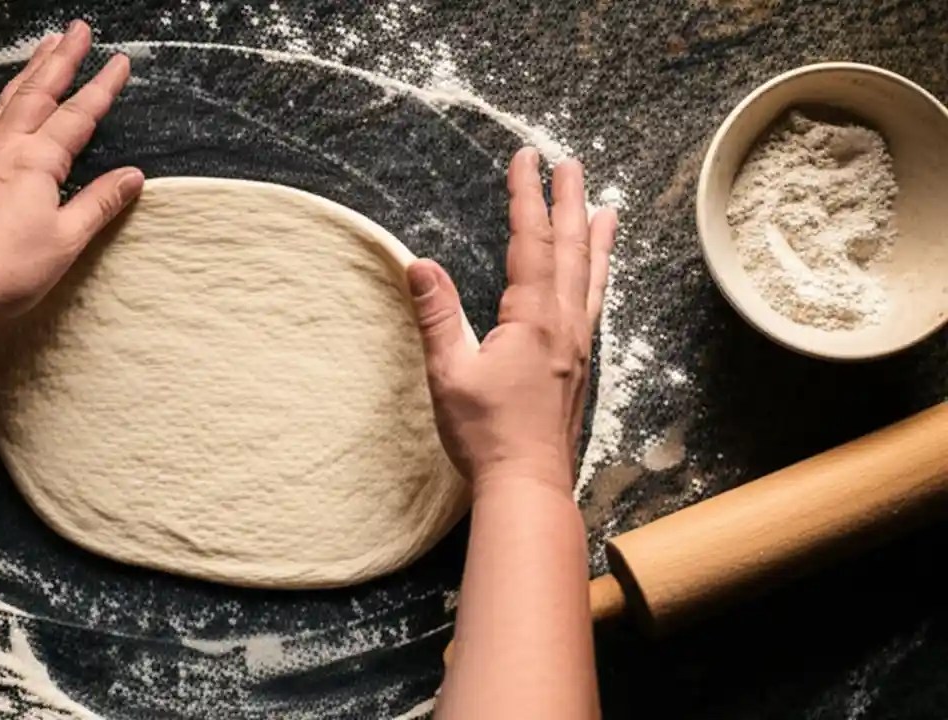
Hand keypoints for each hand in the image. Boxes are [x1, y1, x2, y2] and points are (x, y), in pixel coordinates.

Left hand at [0, 20, 144, 320]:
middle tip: (77, 29)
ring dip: (32, 70)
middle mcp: (7, 147)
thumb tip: (132, 176)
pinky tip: (9, 99)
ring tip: (45, 46)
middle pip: (39, 91)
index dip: (102, 87)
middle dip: (61, 58)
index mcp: (37, 160)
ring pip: (11, 99)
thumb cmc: (10, 268)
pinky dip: (7, 97)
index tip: (120, 61)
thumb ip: (100, 202)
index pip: (79, 114)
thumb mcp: (68, 238)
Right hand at [408, 148, 615, 493]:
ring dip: (597, 238)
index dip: (527, 196)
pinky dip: (598, 278)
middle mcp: (565, 325)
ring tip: (608, 209)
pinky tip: (597, 279)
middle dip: (570, 202)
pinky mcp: (580, 367)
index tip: (527, 158)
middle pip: (571, 249)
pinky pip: (594, 306)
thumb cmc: (486, 434)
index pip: (531, 242)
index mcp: (533, 319)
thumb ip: (437, 316)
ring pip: (592, 278)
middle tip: (572, 164)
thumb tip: (419, 264)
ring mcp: (578, 347)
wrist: (527, 486)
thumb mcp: (449, 373)